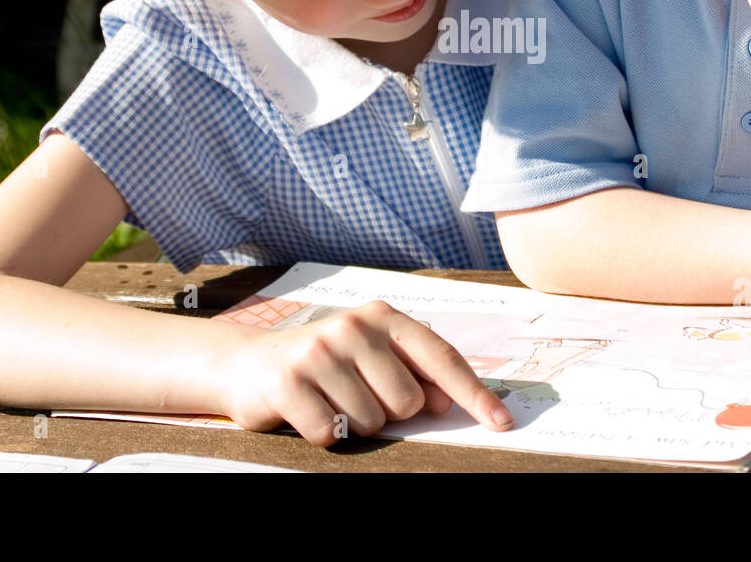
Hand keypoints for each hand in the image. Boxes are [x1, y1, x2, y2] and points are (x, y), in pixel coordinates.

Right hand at [220, 300, 514, 444]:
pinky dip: (324, 434)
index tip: (501, 422)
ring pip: (371, 421)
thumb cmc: (325, 365)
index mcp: (382, 316)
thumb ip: (412, 372)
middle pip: (407, 400)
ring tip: (330, 401)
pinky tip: (307, 412)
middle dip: (388, 413)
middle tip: (357, 396)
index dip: (473, 394)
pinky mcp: (289, 382)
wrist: (248, 364)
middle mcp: (353, 326)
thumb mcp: (371, 357)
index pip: (440, 357)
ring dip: (354, 425)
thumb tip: (444, 402)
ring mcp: (319, 351)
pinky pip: (332, 433)